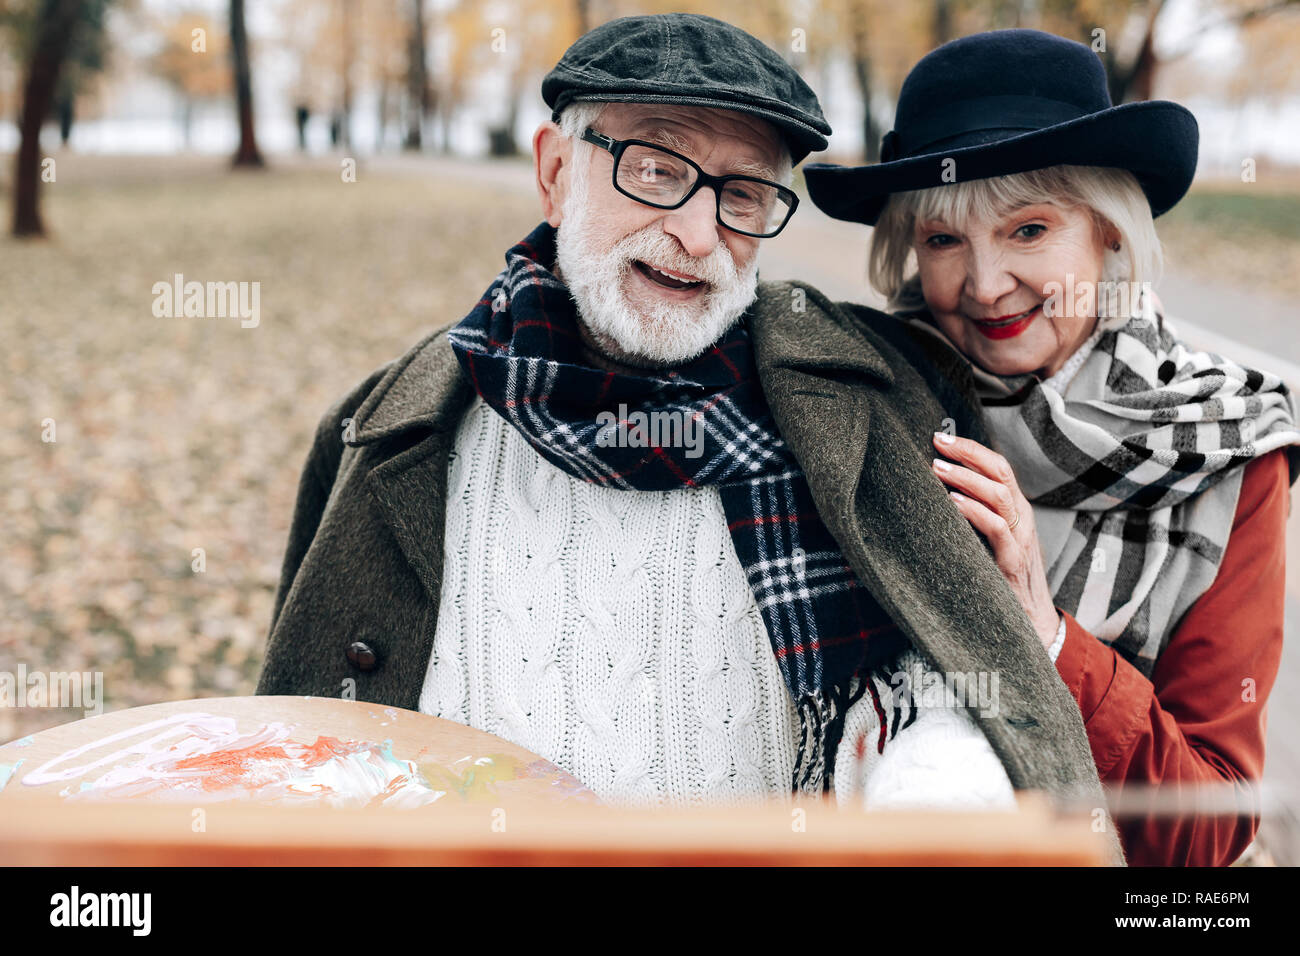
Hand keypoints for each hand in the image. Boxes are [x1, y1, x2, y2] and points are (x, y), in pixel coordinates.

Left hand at [931, 432, 1060, 650]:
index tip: (940, 437)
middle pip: (999, 471)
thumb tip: (937, 493)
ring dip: (965, 478)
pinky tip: (952, 503)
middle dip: (967, 452)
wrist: (1030, 624)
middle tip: (936, 442)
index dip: (971, 449)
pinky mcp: (1013, 561)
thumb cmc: (1001, 580)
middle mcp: (1021, 518)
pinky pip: (997, 528)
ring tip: (937, 469)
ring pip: (999, 495)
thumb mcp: (988, 541)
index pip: (998, 467)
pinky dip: (974, 512)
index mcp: (1015, 510)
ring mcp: (1020, 538)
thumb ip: (972, 517)